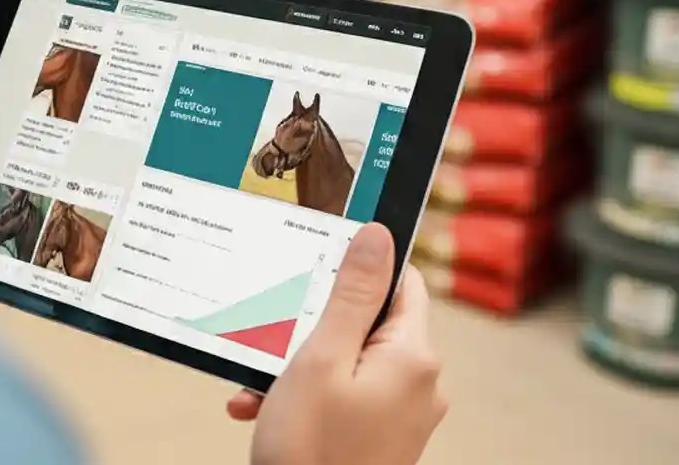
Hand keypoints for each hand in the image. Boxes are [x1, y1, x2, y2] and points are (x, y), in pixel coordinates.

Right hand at [228, 223, 446, 464]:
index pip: (402, 282)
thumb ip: (352, 294)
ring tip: (260, 382)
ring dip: (301, 364)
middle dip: (314, 324)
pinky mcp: (381, 438)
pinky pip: (347, 397)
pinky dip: (308, 396)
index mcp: (413, 357)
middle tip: (275, 332)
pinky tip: (264, 409)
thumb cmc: (311, 454)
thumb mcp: (320, 359)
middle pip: (369, 322)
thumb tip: (378, 236)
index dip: (360, 267)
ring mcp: (402, 415)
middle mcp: (419, 384)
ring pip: (350, 361)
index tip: (321, 263)